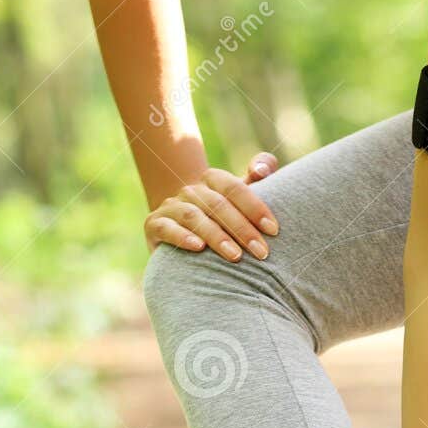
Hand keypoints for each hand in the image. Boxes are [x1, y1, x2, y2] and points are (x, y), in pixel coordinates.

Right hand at [144, 153, 278, 261]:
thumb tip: (261, 171)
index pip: (234, 188)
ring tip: (235, 256)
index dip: (255, 207)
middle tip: (262, 252)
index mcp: (213, 180)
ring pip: (194, 217)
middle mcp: (190, 190)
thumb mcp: (241, 198)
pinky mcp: (154, 225)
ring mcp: (170, 206)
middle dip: (242, 229)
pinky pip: (167, 229)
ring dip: (216, 236)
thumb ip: (258, 176)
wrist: (180, 233)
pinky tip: (198, 248)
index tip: (274, 230)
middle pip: (217, 205)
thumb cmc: (222, 218)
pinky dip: (182, 237)